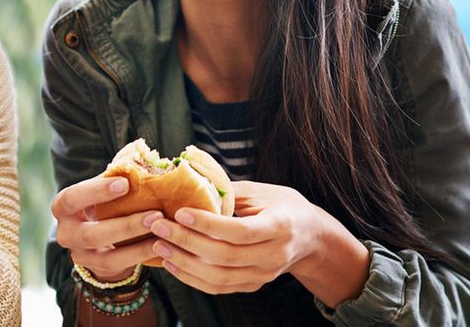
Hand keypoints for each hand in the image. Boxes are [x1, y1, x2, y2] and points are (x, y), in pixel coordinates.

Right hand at [51, 176, 162, 280]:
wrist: (97, 236)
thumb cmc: (102, 202)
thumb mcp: (102, 190)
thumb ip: (116, 179)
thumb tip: (144, 162)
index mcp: (63, 206)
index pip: (72, 198)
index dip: (96, 191)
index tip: (125, 183)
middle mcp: (65, 233)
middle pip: (90, 234)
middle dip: (126, 225)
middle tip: (155, 214)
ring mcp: (79, 255)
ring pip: (107, 255)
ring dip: (137, 245)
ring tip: (161, 232)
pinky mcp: (96, 269)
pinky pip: (119, 265)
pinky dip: (141, 255)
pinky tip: (160, 246)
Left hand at [147, 179, 364, 302]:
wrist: (310, 237)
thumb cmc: (283, 205)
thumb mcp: (262, 191)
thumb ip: (229, 192)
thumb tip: (189, 182)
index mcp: (279, 226)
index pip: (239, 231)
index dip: (208, 224)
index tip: (180, 212)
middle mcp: (274, 255)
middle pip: (225, 256)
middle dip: (187, 242)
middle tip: (159, 227)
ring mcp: (264, 275)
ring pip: (219, 278)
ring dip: (185, 264)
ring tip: (159, 247)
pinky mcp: (253, 285)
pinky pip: (219, 288)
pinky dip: (193, 278)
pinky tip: (173, 263)